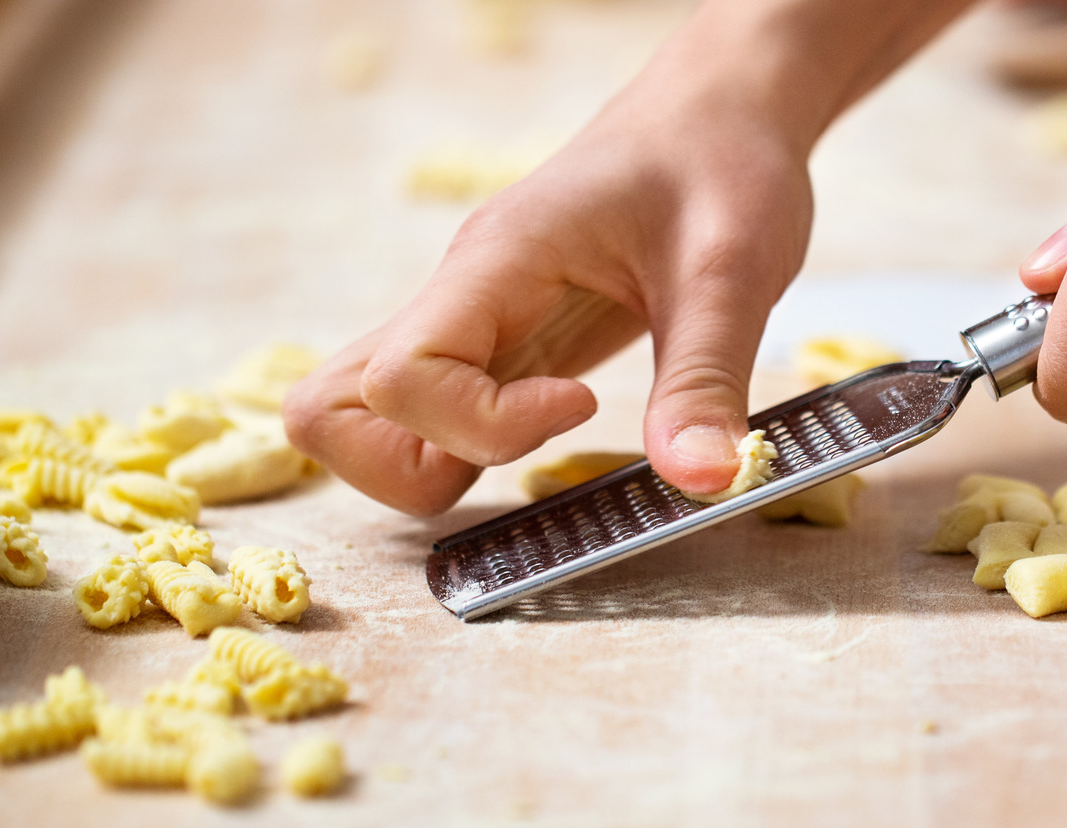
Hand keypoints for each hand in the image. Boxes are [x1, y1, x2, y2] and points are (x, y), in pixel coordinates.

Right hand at [285, 0, 987, 515]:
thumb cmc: (718, 162)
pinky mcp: (492, 339)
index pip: (404, 376)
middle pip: (333, 409)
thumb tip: (700, 479)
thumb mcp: (733, 270)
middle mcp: (457, 292)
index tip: (584, 402)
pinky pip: (424, 409)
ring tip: (541, 434)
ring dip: (432, 462)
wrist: (716, 108)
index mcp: (498, 261)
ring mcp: (464, 318)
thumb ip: (705, 379)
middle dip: (415, 467)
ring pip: (360, 417)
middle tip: (534, 442)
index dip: (484, 426)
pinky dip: (463, 444)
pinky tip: (548, 424)